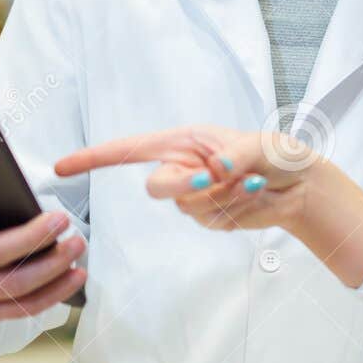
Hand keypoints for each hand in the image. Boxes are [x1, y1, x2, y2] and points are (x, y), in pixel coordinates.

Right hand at [53, 125, 317, 233]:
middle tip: (213, 180)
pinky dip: (235, 209)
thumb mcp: (260, 146)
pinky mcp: (209, 216)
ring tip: (252, 182)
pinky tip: (254, 195)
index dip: (93, 158)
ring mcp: (194, 194)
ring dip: (223, 198)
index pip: (129, 150)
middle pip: (158, 188)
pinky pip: (210, 221)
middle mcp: (184, 167)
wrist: (300, 187)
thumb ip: (236, 156)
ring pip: (188, 208)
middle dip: (184, 187)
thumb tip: (216, 169)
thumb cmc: (278, 153)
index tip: (62, 167)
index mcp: (184, 141)